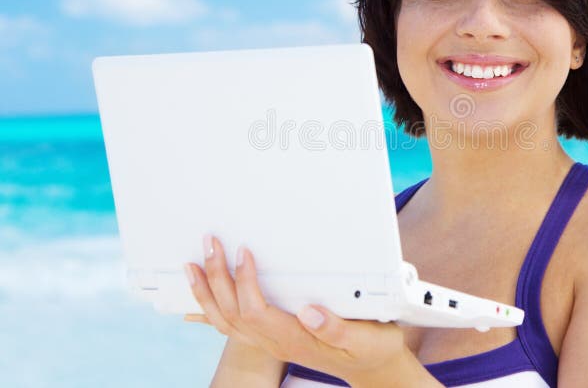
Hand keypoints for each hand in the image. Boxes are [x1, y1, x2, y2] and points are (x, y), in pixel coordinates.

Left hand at [184, 235, 438, 386]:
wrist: (373, 366)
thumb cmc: (372, 348)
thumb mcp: (366, 339)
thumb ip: (336, 327)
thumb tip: (308, 310)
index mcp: (295, 339)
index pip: (256, 311)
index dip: (245, 282)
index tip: (244, 252)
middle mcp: (276, 343)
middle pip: (232, 314)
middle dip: (217, 278)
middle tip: (210, 244)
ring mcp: (271, 343)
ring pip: (225, 322)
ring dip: (206, 293)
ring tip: (192, 266)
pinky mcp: (272, 338)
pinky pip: (232, 327)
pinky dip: (210, 313)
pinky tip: (197, 306)